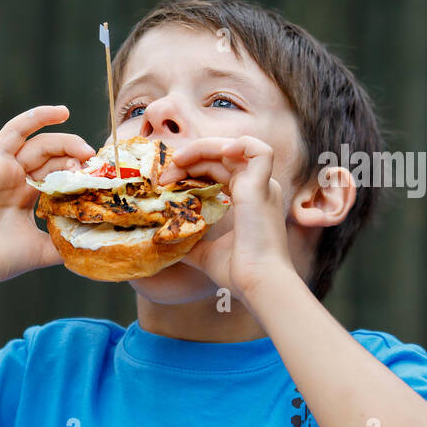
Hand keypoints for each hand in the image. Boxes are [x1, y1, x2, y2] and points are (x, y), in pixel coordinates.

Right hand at [0, 96, 94, 285]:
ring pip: (17, 132)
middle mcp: (12, 175)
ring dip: (39, 117)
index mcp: (27, 191)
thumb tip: (97, 245)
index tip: (94, 169)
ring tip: (62, 111)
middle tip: (87, 152)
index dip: (75, 162)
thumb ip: (65, 242)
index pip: (56, 165)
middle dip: (67, 144)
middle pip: (44, 147)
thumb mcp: (41, 250)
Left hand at [158, 136, 294, 303]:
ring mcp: (262, 185)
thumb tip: (166, 242)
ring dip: (202, 149)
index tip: (166, 183)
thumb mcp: (205, 254)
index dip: (191, 170)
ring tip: (179, 161)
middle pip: (220, 157)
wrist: (257, 283)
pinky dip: (240, 144)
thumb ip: (189, 243)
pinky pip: (259, 151)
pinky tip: (213, 153)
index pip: (217, 169)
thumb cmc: (237, 272)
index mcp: (248, 198)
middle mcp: (257, 188)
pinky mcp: (262, 186)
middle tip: (164, 177)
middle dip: (189, 160)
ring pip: (234, 147)